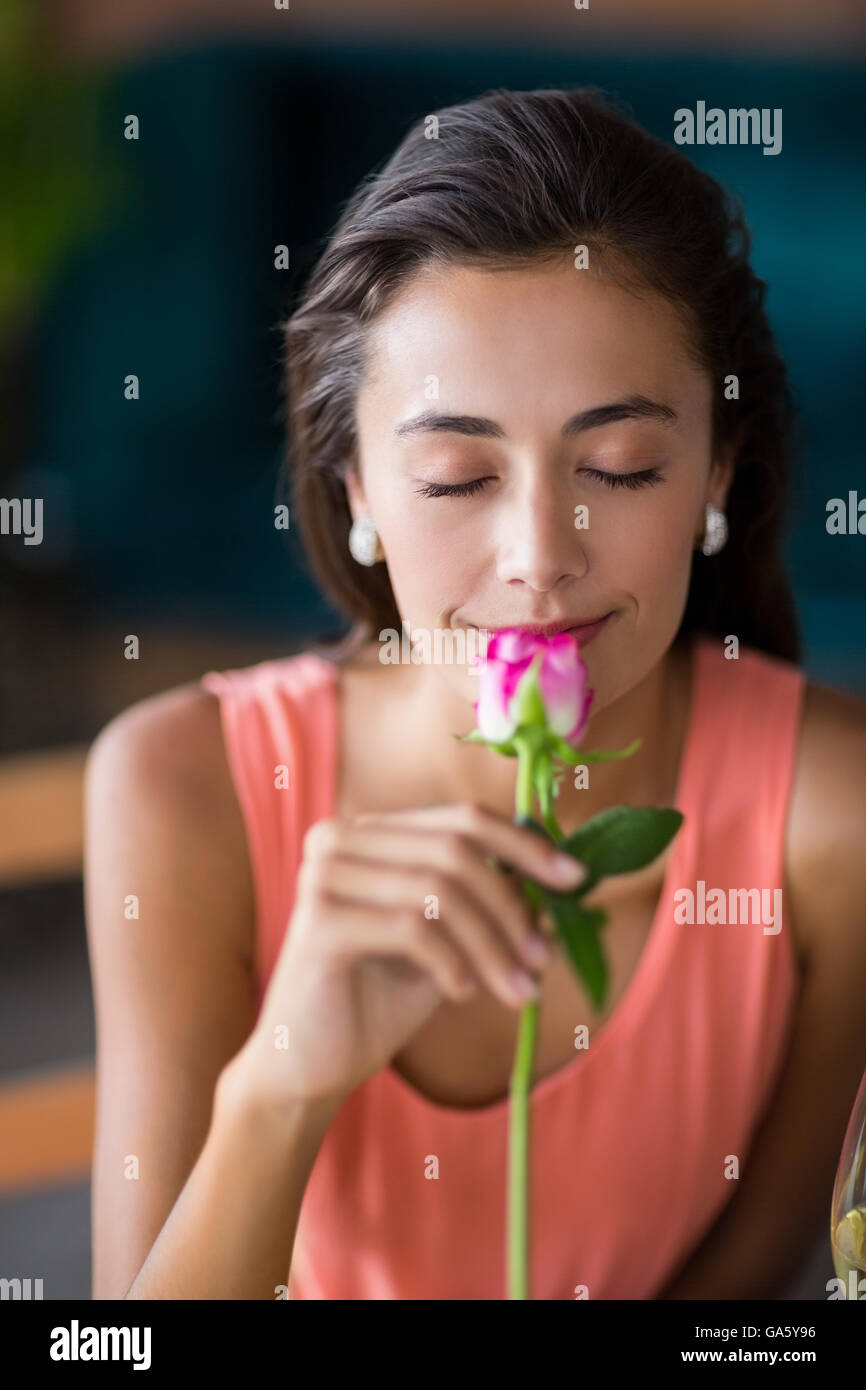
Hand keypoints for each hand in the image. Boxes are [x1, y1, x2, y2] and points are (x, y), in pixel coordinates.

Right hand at [232, 802, 585, 1108]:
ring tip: (519, 990)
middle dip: (512, 907)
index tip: (576, 881)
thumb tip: (562, 883)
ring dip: (492, 944)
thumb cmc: (381, 997)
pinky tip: (462, 994)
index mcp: (371, 830)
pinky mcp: (319, 920)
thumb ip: (492, 903)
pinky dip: (451, 962)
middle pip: (455, 849)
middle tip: (543, 960)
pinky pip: (412, 927)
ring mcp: (324, 873)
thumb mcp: (450, 940)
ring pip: (439, 889)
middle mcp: (340, 837)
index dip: (525, 845)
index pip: (462, 817)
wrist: (311, 1064)